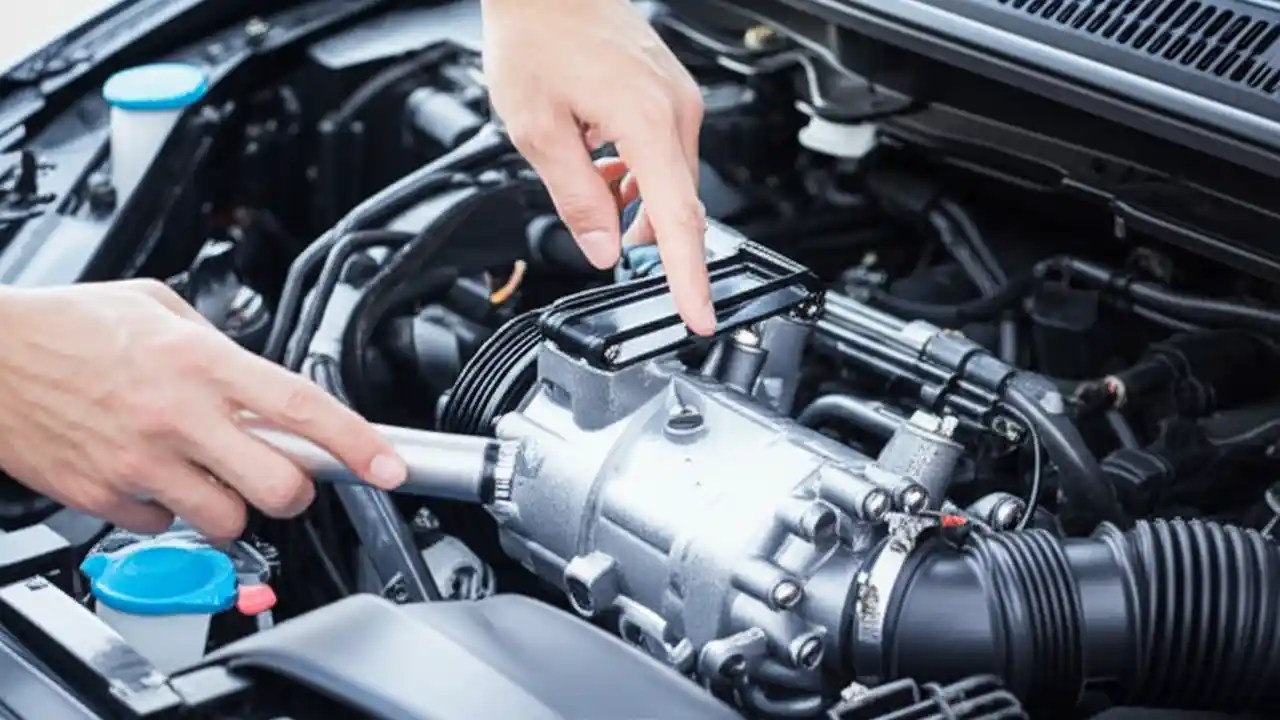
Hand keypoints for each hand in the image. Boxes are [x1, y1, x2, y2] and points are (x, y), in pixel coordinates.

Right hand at [0, 280, 406, 540]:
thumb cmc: (66, 327)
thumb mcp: (157, 307)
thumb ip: (218, 344)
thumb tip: (259, 380)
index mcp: (200, 361)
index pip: (301, 408)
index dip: (357, 443)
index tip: (390, 466)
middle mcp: (177, 415)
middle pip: (279, 486)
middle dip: (297, 490)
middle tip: (285, 475)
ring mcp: (140, 463)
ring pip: (228, 520)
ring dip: (233, 505)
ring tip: (207, 473)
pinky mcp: (105, 496)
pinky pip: (166, 526)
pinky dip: (171, 511)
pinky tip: (153, 476)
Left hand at [482, 0, 714, 334]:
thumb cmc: (537, 36)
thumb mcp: (539, 131)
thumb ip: (577, 198)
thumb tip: (603, 249)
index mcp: (647, 122)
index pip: (678, 221)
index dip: (688, 277)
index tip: (698, 315)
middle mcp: (675, 110)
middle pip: (674, 204)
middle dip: (644, 236)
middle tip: (604, 242)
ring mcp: (678, 98)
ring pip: (667, 179)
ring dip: (634, 201)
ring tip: (587, 184)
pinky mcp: (669, 92)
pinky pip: (664, 151)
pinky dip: (637, 172)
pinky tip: (601, 162)